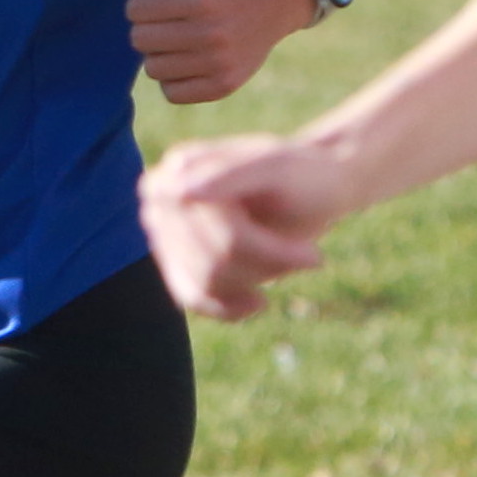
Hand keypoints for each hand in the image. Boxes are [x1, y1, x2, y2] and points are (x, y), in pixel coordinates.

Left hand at [126, 0, 313, 104]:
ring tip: (176, 41)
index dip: (140, 4)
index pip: (136, 10)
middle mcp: (210, 33)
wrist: (274, 5)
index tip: (156, 2)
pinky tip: (186, 62)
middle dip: (146, 29)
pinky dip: (172, 80)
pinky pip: (172, 92)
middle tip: (164, 23)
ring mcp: (218, 63)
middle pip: (140, 40)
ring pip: (152, 68)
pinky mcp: (223, 85)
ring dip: (157, 55)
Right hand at [141, 132, 356, 317]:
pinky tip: (259, 301)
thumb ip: (226, 175)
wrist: (315, 188)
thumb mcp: (275, 169)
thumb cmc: (302, 174)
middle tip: (310, 258)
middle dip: (266, 264)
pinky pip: (192, 297)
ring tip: (290, 263)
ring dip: (256, 278)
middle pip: (211, 260)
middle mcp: (162, 200)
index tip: (313, 258)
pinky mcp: (176, 260)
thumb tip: (177, 192)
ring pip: (205, 282)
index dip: (264, 249)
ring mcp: (166, 232)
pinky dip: (228, 307)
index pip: (214, 230)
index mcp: (180, 169)